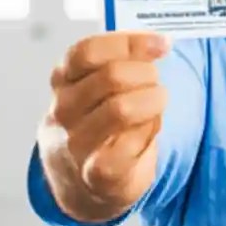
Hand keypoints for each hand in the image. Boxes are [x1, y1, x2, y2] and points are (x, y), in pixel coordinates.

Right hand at [38, 31, 170, 220]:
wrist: (86, 183)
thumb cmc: (101, 125)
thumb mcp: (101, 87)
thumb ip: (122, 61)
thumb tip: (158, 42)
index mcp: (63, 80)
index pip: (88, 51)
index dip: (130, 42)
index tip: (162, 44)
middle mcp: (63, 110)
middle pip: (111, 76)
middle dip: (148, 74)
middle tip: (156, 83)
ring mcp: (76, 143)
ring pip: (122, 108)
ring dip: (152, 102)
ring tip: (156, 105)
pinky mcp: (96, 172)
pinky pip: (130, 143)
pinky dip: (149, 132)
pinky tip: (148, 131)